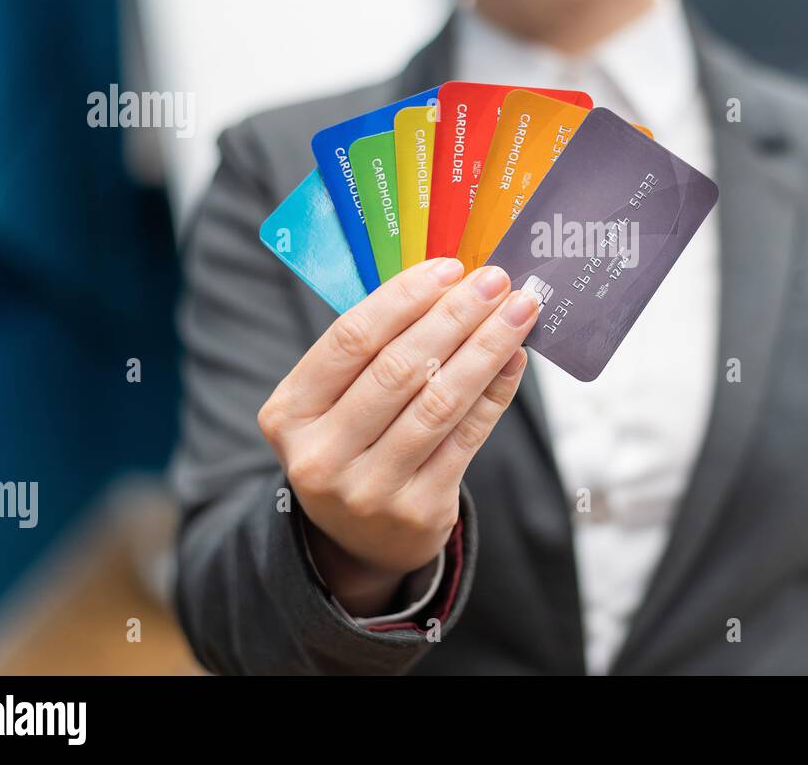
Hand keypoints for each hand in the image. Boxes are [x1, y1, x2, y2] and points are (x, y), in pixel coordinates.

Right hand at [257, 257, 537, 613]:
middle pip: (399, 368)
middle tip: (495, 280)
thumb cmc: (354, 443)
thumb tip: (454, 286)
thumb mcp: (337, 400)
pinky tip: (514, 358)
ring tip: (518, 312)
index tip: (450, 268)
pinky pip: (467, 437)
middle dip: (455, 316)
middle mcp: (320, 455)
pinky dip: (496, 391)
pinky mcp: (417, 510)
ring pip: (439, 402)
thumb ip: (380, 348)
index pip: (351, 339)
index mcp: (289, 413)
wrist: (359, 541)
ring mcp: (368, 489)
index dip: (405, 298)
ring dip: (486, 348)